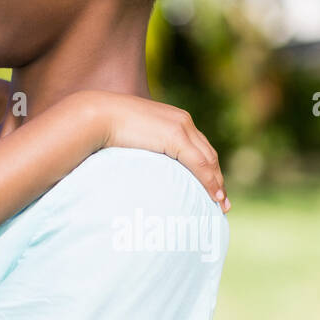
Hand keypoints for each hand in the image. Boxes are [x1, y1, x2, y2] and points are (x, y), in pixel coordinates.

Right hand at [81, 92, 228, 212]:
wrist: (97, 115)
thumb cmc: (105, 126)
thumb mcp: (133, 135)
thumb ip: (144, 144)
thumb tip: (139, 161)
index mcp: (174, 118)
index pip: (198, 146)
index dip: (207, 167)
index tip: (212, 186)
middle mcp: (183, 121)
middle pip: (208, 154)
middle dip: (217, 177)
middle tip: (222, 200)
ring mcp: (181, 128)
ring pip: (208, 161)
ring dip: (217, 183)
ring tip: (221, 204)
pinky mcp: (176, 138)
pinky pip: (200, 165)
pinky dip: (209, 182)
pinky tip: (214, 197)